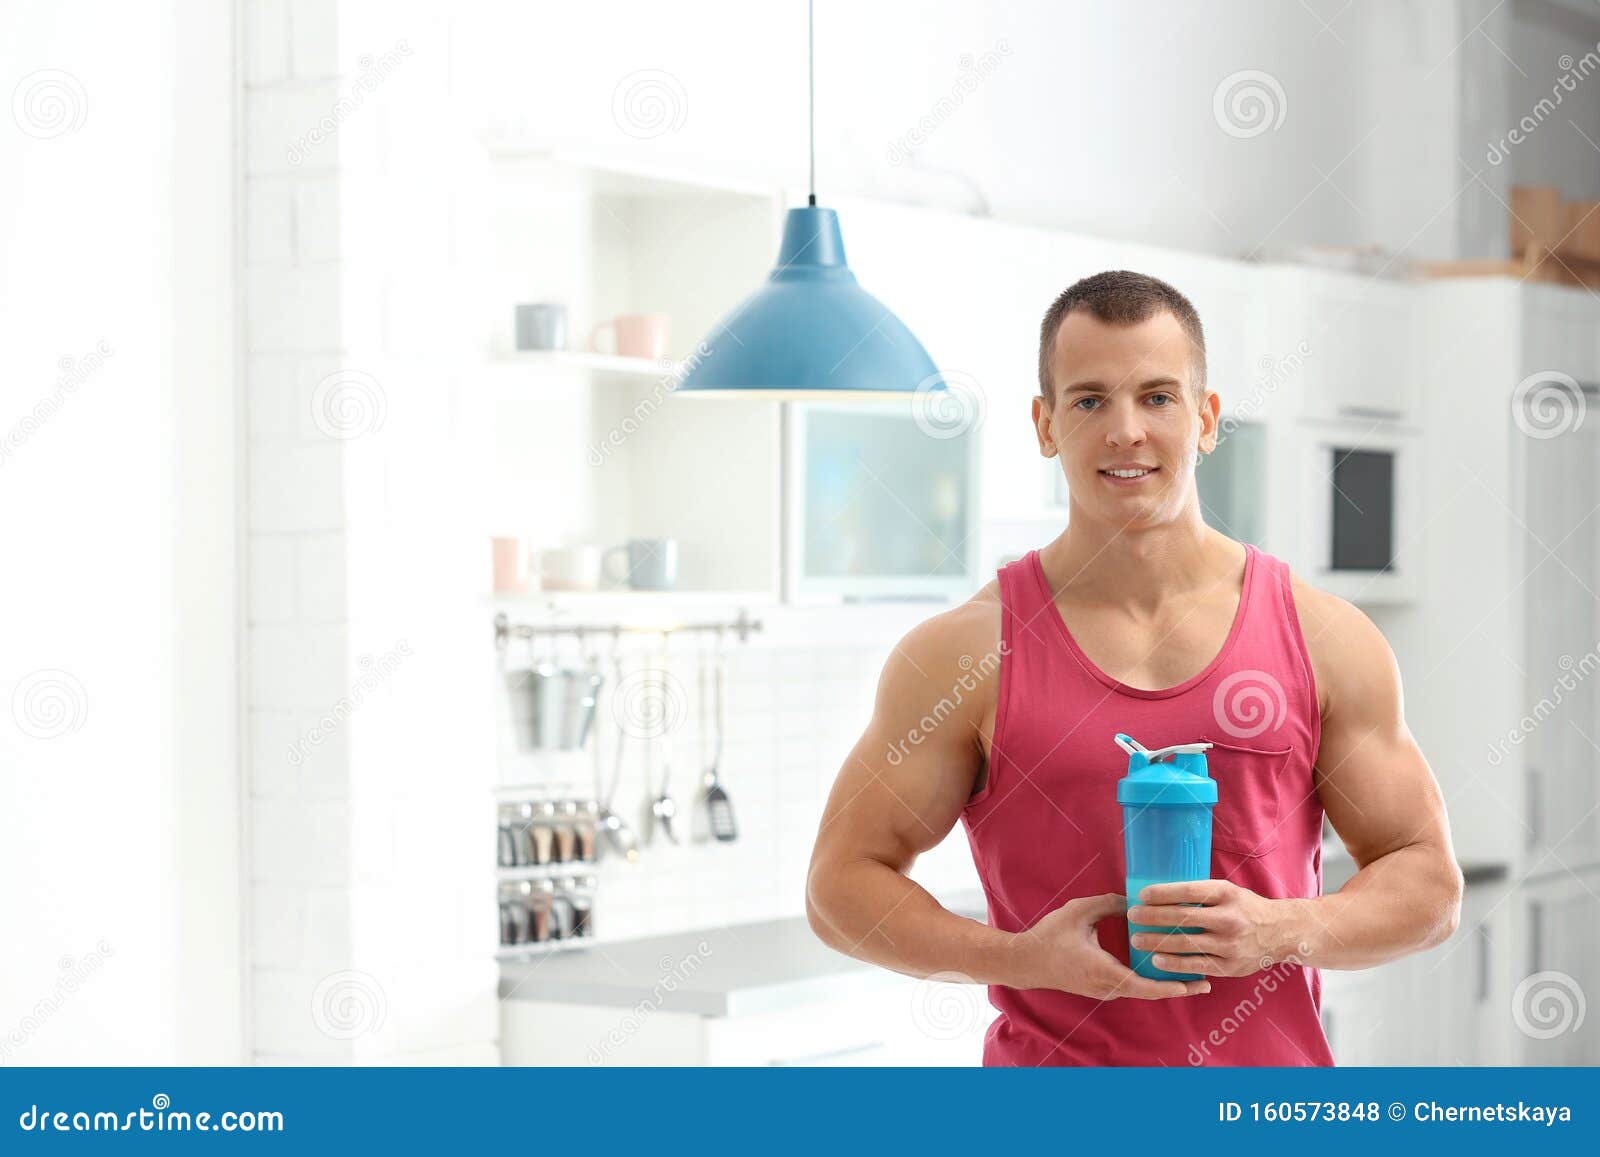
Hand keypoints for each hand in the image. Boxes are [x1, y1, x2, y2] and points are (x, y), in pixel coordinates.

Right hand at [1010, 892, 1211, 999]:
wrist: (1026, 961)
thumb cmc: (1049, 936)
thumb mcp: (1078, 912)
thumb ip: (1108, 904)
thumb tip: (1134, 900)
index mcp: (1104, 971)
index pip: (1146, 986)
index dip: (1173, 986)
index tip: (1196, 982)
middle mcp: (1106, 987)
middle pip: (1149, 993)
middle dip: (1177, 988)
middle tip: (1205, 981)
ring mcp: (1103, 990)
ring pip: (1140, 992)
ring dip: (1163, 985)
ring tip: (1189, 976)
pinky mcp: (1099, 988)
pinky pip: (1129, 987)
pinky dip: (1148, 982)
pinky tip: (1159, 969)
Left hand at [1127, 879, 1304, 977]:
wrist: (1281, 932)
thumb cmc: (1245, 907)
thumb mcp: (1228, 891)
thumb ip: (1201, 893)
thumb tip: (1160, 892)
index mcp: (1226, 894)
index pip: (1189, 892)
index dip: (1163, 893)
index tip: (1142, 895)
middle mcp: (1229, 918)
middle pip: (1183, 918)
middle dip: (1153, 917)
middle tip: (1132, 916)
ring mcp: (1230, 944)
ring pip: (1186, 944)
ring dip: (1157, 942)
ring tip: (1137, 940)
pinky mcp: (1230, 966)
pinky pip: (1197, 966)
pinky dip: (1174, 964)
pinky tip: (1157, 960)